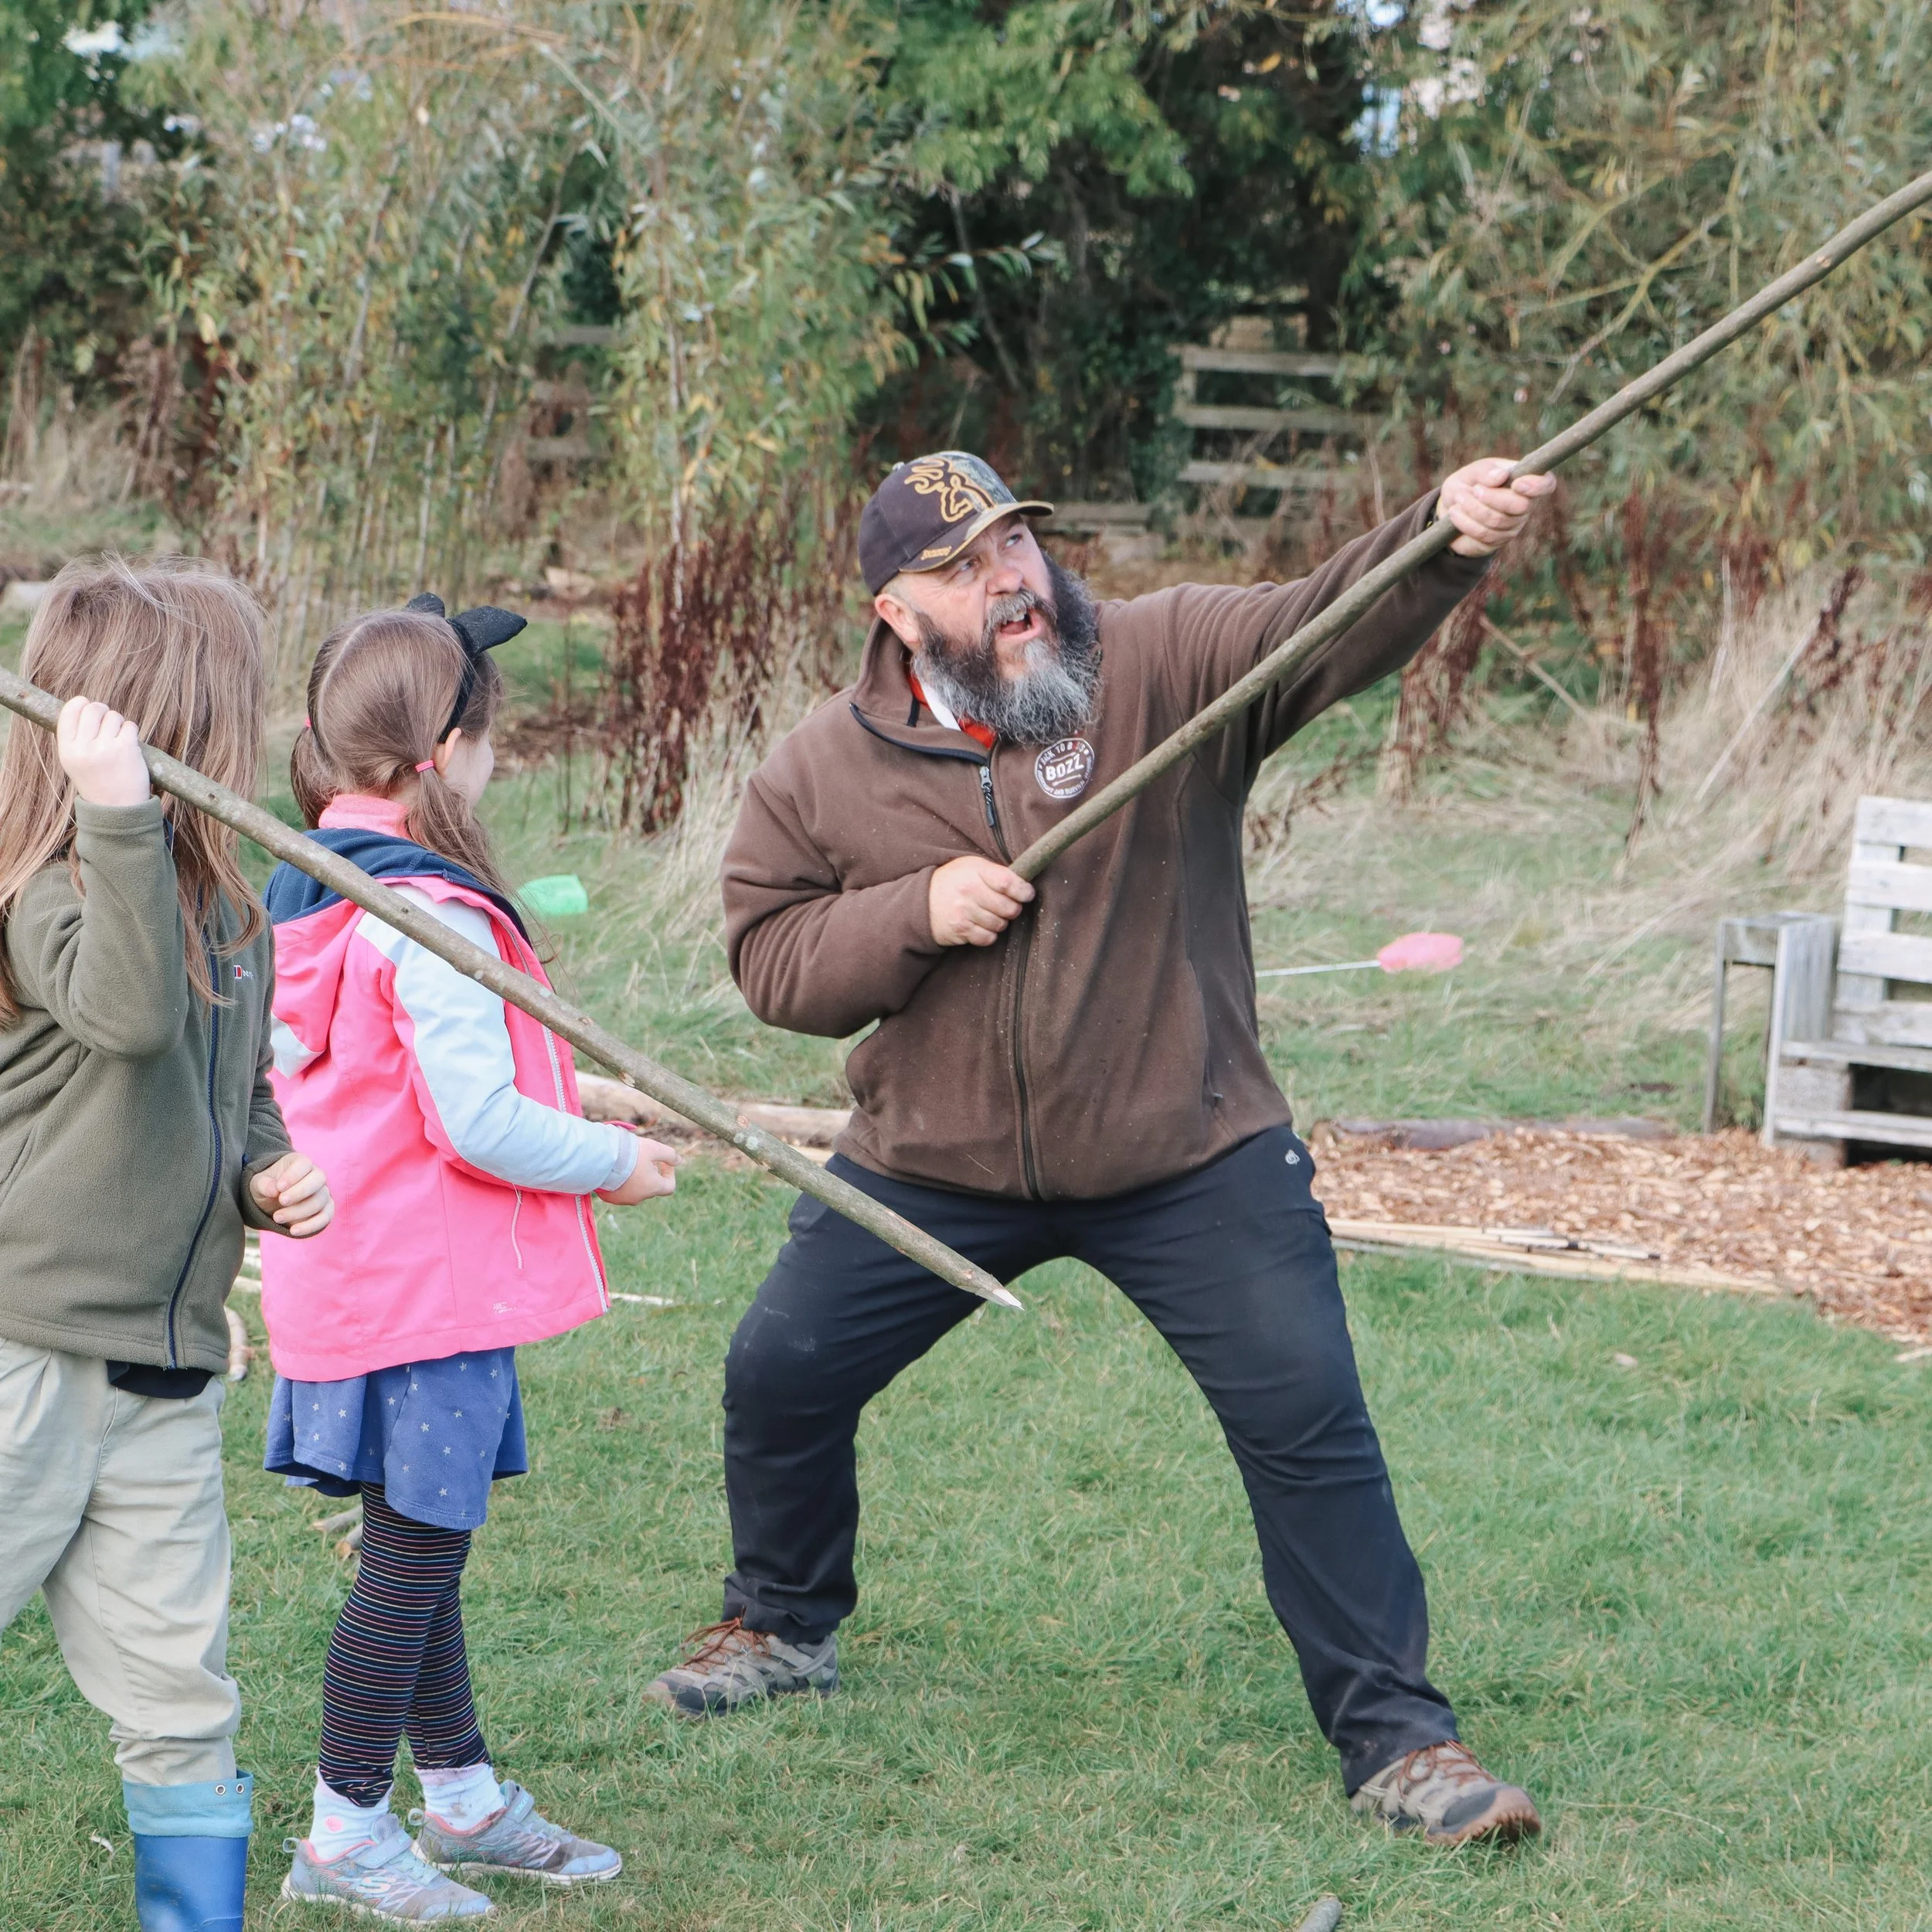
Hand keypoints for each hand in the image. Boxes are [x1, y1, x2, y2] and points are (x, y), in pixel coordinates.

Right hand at [56, 696, 149, 805]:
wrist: (118, 809)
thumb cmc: (98, 782)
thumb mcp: (74, 762)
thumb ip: (75, 738)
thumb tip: (84, 706)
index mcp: (67, 750)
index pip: (69, 712)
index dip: (81, 703)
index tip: (88, 706)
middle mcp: (84, 748)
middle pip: (93, 709)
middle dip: (102, 710)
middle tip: (108, 721)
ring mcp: (105, 748)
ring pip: (114, 716)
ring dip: (119, 723)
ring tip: (118, 739)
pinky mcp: (126, 749)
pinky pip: (130, 726)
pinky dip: (131, 731)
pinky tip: (129, 745)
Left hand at [249, 1152, 334, 1237]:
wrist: (272, 1201)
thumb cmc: (267, 1187)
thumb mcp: (258, 1183)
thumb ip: (264, 1184)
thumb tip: (274, 1190)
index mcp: (300, 1163)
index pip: (304, 1164)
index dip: (294, 1175)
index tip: (279, 1187)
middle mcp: (315, 1176)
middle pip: (318, 1180)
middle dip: (300, 1192)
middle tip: (282, 1201)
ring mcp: (322, 1193)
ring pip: (319, 1201)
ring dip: (299, 1211)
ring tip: (277, 1217)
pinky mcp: (325, 1210)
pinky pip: (325, 1218)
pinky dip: (311, 1226)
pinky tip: (293, 1231)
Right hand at [598, 1135, 678, 1203]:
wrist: (601, 1158)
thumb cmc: (630, 1153)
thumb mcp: (654, 1148)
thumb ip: (670, 1155)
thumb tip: (679, 1161)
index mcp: (653, 1187)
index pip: (669, 1187)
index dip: (669, 1173)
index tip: (662, 1162)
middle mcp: (639, 1197)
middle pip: (651, 1187)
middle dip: (651, 1173)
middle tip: (642, 1158)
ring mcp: (623, 1200)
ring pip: (635, 1190)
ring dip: (636, 1179)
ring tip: (628, 1163)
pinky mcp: (610, 1198)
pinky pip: (620, 1192)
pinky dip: (621, 1183)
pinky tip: (616, 1170)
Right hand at [929, 855, 1034, 946]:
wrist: (922, 900)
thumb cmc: (953, 881)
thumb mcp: (972, 866)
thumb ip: (996, 873)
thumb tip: (1024, 886)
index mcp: (975, 871)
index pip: (1008, 883)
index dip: (1024, 891)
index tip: (1027, 894)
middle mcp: (969, 891)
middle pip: (1009, 908)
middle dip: (1013, 909)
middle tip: (1005, 905)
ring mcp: (964, 912)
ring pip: (1000, 925)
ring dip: (999, 922)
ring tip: (989, 914)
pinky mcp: (960, 930)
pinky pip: (988, 938)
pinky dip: (988, 934)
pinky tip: (981, 925)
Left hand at [1436, 459, 1555, 556]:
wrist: (1449, 510)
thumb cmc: (1467, 485)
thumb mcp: (1471, 472)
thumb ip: (1485, 471)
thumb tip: (1500, 476)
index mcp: (1523, 481)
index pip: (1546, 484)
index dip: (1537, 485)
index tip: (1517, 484)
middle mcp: (1524, 505)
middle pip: (1521, 506)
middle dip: (1493, 498)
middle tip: (1474, 490)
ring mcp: (1512, 526)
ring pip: (1498, 521)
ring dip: (1473, 509)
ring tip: (1458, 499)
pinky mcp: (1497, 542)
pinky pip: (1484, 535)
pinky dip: (1465, 522)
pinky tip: (1455, 513)